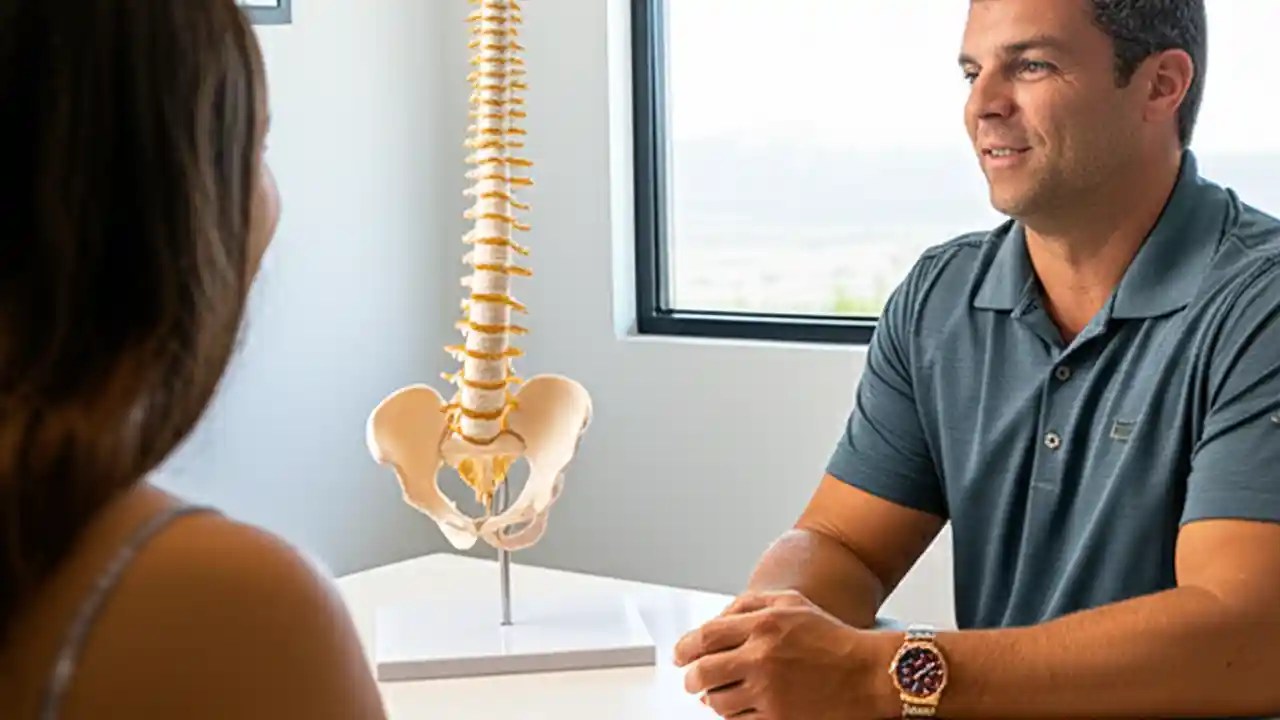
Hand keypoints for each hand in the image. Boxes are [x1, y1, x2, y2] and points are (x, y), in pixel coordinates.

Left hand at [672, 589, 900, 718]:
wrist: (869, 675)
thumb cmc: (832, 638)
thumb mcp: (792, 603)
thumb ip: (750, 603)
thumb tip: (716, 619)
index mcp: (764, 624)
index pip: (706, 636)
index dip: (685, 648)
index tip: (680, 655)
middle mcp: (762, 657)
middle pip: (704, 671)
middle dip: (692, 678)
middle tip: (692, 681)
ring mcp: (769, 691)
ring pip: (718, 701)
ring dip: (713, 700)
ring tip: (718, 696)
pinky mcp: (778, 719)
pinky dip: (734, 716)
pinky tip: (741, 708)